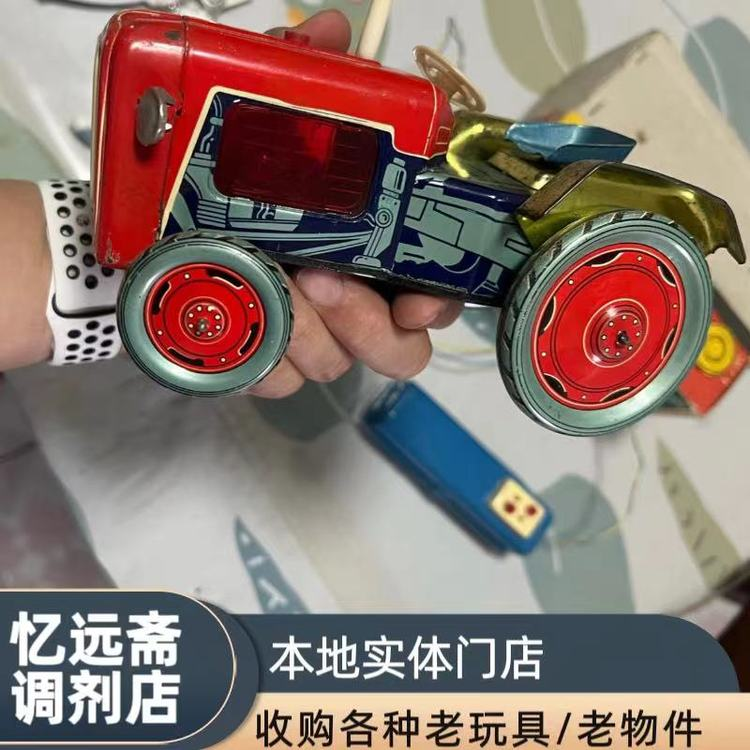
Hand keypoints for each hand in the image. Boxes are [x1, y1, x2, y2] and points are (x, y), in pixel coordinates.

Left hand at [254, 11, 462, 397]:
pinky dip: (261, 356)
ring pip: (334, 366)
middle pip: (398, 352)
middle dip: (365, 322)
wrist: (146, 230)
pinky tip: (238, 317)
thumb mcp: (261, 121)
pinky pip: (278, 382)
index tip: (415, 298)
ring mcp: (306, 342)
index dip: (436, 304)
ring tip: (263, 282)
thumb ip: (303, 80)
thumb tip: (333, 31)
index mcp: (370, 257)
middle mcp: (348, 306)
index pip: (431, 298)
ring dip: (304, 329)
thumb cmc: (222, 180)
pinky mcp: (261, 366)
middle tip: (322, 279)